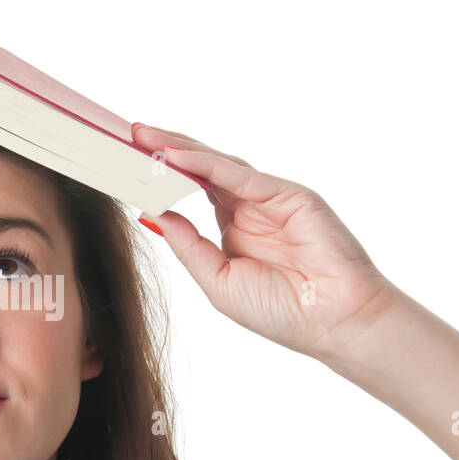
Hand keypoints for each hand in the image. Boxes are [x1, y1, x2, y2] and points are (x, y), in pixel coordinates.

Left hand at [133, 124, 404, 361]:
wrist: (334, 324)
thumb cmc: (283, 312)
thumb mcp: (218, 280)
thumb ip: (188, 245)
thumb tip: (153, 213)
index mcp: (234, 230)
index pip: (190, 192)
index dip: (159, 177)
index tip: (124, 164)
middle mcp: (250, 209)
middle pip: (200, 170)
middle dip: (164, 151)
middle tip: (129, 135)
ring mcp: (271, 199)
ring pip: (218, 165)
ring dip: (180, 149)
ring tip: (144, 137)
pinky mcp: (291, 195)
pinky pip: (242, 176)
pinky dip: (208, 164)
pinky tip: (177, 157)